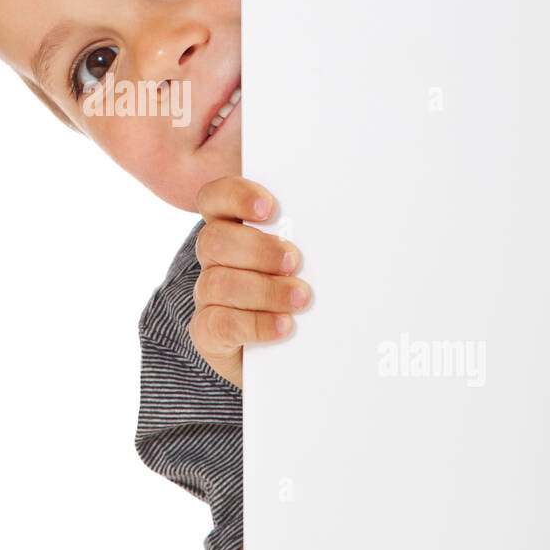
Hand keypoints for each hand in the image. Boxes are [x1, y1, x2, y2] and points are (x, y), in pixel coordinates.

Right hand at [189, 176, 310, 388]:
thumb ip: (309, 236)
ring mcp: (208, 297)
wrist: (288, 352)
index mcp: (232, 229)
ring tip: (300, 298)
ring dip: (264, 290)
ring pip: (217, 283)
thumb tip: (341, 223)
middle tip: (294, 261)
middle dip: (257, 249)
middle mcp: (214, 260)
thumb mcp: (306, 259)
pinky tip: (284, 326)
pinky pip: (218, 324)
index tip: (270, 208)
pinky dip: (254, 324)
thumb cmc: (298, 290)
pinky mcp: (208, 334)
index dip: (235, 197)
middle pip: (214, 240)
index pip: (215, 199)